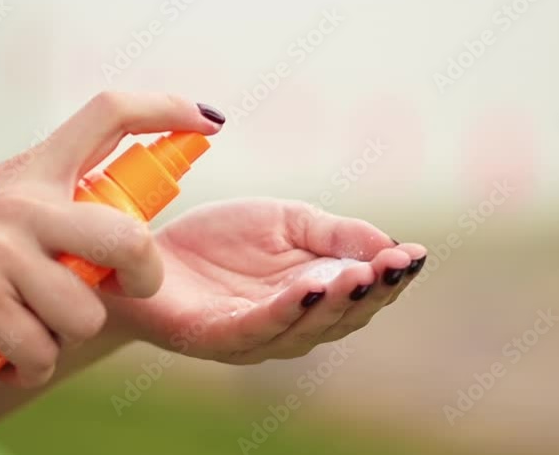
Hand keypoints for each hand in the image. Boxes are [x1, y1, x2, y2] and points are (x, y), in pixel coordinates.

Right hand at [0, 92, 221, 387]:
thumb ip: (44, 214)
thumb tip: (114, 238)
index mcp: (26, 171)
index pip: (107, 113)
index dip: (165, 108)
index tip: (205, 117)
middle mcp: (20, 204)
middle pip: (129, 237)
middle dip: (143, 277)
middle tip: (128, 291)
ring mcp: (0, 254)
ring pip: (85, 313)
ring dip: (61, 336)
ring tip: (22, 330)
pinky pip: (42, 352)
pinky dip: (26, 366)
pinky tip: (0, 356)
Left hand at [104, 198, 426, 362]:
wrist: (143, 248)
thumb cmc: (216, 240)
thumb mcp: (284, 221)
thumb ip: (332, 232)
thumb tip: (388, 244)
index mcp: (313, 292)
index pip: (363, 291)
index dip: (391, 276)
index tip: (415, 254)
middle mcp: (292, 321)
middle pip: (344, 316)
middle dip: (374, 290)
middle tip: (396, 266)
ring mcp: (256, 334)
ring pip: (308, 327)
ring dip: (338, 302)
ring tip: (362, 275)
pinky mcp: (218, 337)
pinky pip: (259, 328)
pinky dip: (288, 309)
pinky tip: (309, 287)